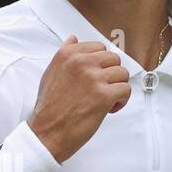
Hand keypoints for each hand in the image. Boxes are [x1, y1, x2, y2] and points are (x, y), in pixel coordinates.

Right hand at [27, 35, 130, 162]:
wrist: (46, 132)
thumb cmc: (48, 108)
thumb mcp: (50, 73)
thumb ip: (64, 54)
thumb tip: (74, 39)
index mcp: (68, 54)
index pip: (99, 48)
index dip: (101, 64)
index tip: (96, 77)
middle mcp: (81, 62)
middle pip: (113, 59)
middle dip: (111, 75)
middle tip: (102, 90)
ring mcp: (93, 78)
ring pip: (122, 74)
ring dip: (117, 88)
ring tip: (105, 100)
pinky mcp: (103, 95)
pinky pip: (125, 89)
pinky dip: (121, 100)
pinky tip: (109, 108)